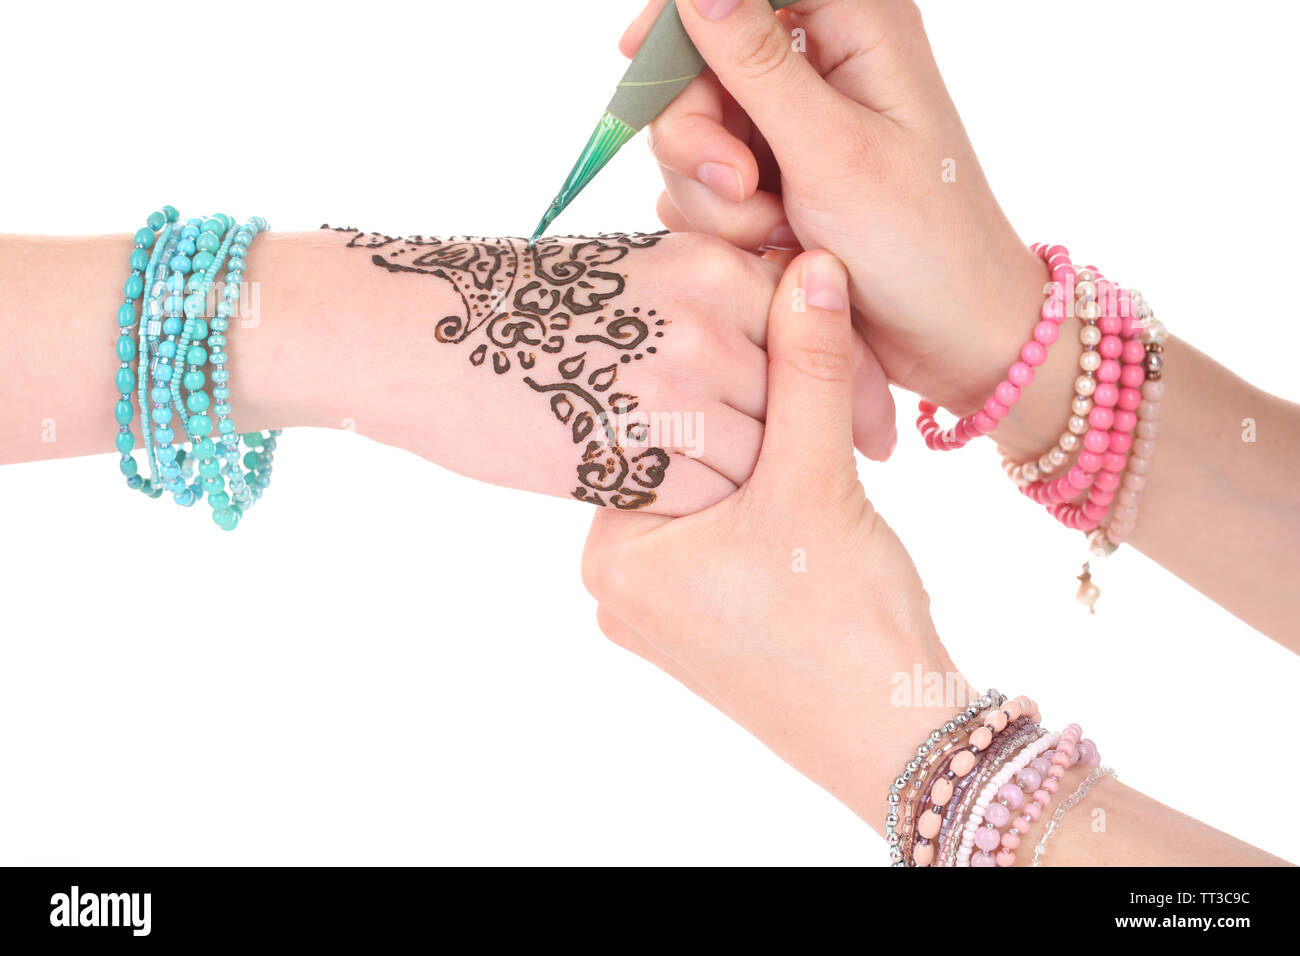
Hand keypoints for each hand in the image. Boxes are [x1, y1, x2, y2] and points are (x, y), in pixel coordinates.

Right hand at [292, 228, 894, 516]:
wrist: (422, 340)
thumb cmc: (524, 310)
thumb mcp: (627, 278)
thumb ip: (705, 304)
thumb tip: (778, 336)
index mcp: (705, 265)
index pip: (816, 322)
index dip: (854, 378)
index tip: (878, 425)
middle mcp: (701, 319)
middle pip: (801, 390)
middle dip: (837, 437)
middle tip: (864, 466)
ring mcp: (671, 387)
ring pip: (764, 449)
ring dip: (777, 483)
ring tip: (789, 511)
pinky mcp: (637, 451)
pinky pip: (711, 492)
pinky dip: (720, 509)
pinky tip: (720, 527)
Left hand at [581, 249, 970, 815]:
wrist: (897, 740)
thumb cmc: (846, 624)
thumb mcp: (820, 478)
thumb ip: (807, 369)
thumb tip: (808, 268)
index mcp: (610, 554)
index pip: (659, 422)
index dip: (732, 369)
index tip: (778, 331)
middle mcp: (617, 586)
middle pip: (685, 458)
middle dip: (755, 421)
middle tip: (814, 397)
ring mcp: (658, 614)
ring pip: (714, 495)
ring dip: (770, 461)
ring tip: (824, 458)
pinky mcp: (703, 628)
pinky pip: (727, 539)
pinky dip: (770, 508)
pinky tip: (813, 500)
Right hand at [622, 0, 1047, 414]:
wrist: (948, 337)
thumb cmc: (920, 240)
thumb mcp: (832, 149)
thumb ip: (756, 63)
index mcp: (852, 24)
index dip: (681, 15)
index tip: (634, 55)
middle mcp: (818, 62)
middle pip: (698, 66)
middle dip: (702, 138)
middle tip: (742, 190)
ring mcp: (791, 124)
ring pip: (692, 133)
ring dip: (717, 197)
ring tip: (779, 234)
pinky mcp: (773, 177)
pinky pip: (701, 184)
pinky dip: (722, 222)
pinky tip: (772, 248)